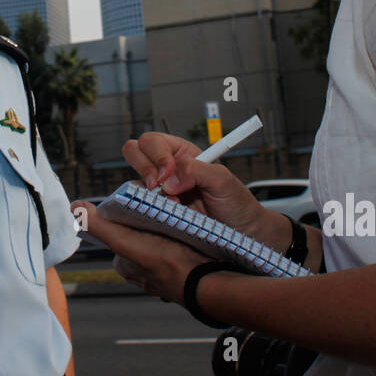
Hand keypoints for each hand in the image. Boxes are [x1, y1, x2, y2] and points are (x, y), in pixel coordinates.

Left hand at [70, 199, 210, 303]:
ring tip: (175, 217)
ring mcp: (162, 271)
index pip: (119, 230)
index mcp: (125, 264)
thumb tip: (75, 208)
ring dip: (166, 226)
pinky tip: (186, 230)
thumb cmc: (167, 264)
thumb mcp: (127, 242)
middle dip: (148, 219)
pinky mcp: (182, 267)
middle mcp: (141, 271)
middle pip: (139, 232)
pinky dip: (180, 236)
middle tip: (162, 208)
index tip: (142, 205)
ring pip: (158, 237)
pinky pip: (176, 245)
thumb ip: (101, 227)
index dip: (128, 214)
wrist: (207, 280)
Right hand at [121, 131, 271, 243]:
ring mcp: (159, 192)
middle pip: (135, 151)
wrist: (242, 234)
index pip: (154, 141)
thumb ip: (196, 170)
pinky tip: (168, 215)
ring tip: (173, 205)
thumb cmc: (237, 204)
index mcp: (182, 154)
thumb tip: (169, 179)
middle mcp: (167, 170)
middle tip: (159, 185)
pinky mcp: (156, 212)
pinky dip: (148, 209)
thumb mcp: (222, 180)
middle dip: (144, 166)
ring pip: (133, 180)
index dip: (157, 154)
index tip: (169, 171)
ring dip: (148, 192)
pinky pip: (138, 205)